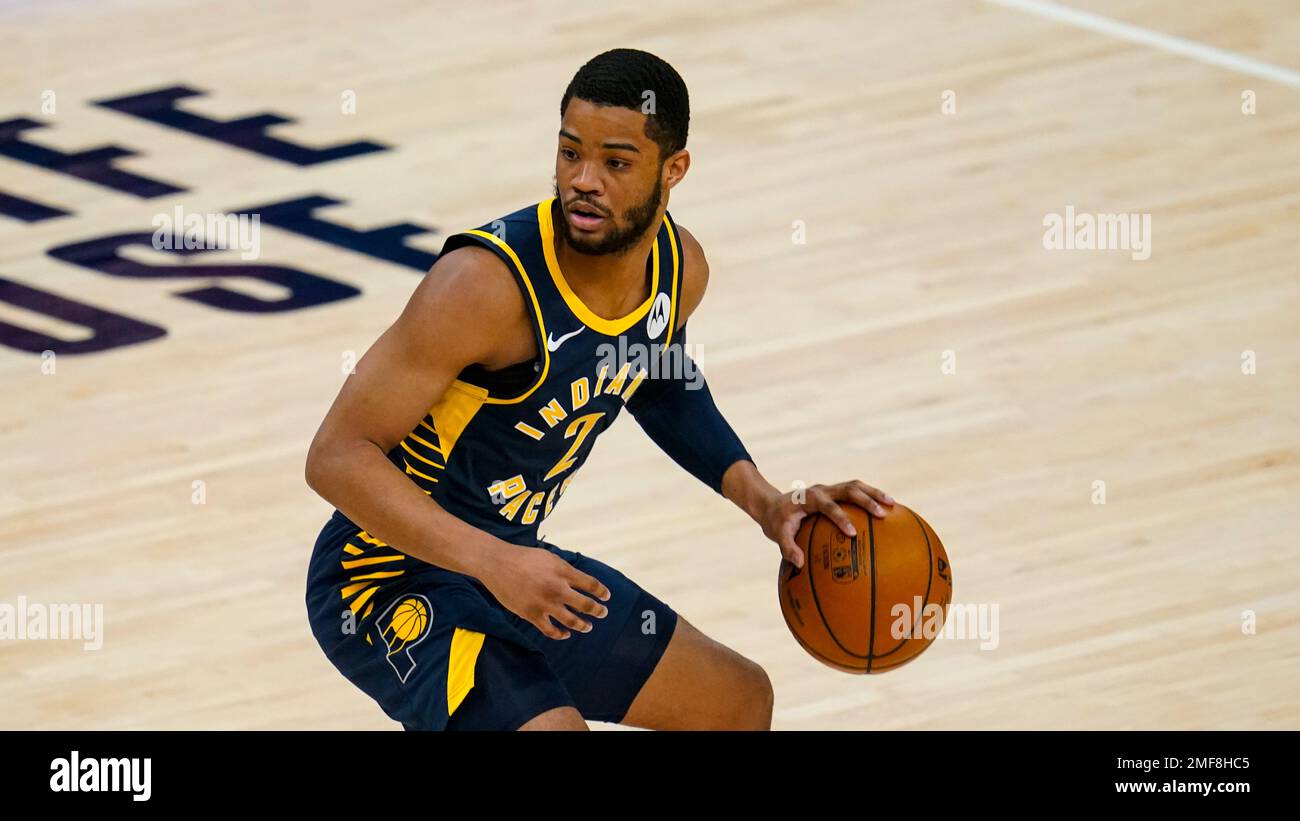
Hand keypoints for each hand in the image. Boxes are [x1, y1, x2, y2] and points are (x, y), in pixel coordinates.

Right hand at [480, 544, 610, 639]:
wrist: (497, 564)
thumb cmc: (523, 558)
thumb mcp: (549, 557)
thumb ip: (565, 570)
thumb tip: (580, 581)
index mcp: (563, 571)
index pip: (591, 584)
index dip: (602, 592)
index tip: (607, 596)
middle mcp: (557, 588)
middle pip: (586, 605)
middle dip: (598, 610)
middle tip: (603, 612)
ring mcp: (545, 604)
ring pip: (571, 621)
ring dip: (583, 625)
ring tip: (588, 626)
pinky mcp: (531, 615)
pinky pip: (551, 630)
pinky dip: (561, 634)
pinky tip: (566, 633)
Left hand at [758, 480, 893, 568]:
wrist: (773, 504)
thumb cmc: (777, 521)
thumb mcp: (777, 534)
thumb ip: (787, 547)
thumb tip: (799, 563)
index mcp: (808, 498)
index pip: (826, 505)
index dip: (839, 517)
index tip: (852, 533)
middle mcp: (821, 489)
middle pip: (847, 489)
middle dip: (866, 500)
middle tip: (882, 514)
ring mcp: (830, 489)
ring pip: (855, 485)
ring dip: (874, 493)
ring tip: (892, 505)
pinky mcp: (835, 492)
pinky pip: (856, 491)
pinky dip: (871, 496)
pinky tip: (887, 508)